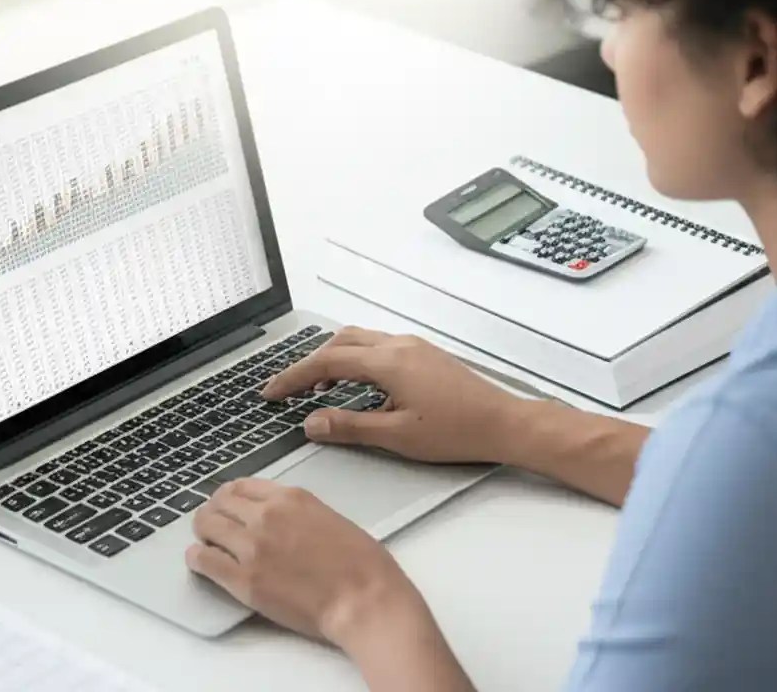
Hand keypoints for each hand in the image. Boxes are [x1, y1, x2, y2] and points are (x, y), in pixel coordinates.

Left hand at [185, 478, 427, 648]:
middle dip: (213, 511)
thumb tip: (280, 521)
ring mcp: (252, 547)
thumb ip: (299, 513)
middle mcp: (266, 516)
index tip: (225, 502)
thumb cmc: (363, 565)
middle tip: (211, 523)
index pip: (243, 486)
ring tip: (205, 541)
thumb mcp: (331, 518)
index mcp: (291, 497)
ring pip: (206, 526)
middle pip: (219, 503)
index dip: (229, 495)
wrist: (365, 600)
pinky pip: (204, 561)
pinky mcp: (243, 580)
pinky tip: (199, 560)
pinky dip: (197, 558)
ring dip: (202, 532)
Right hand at [262, 327, 525, 464]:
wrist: (505, 423)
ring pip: (360, 341)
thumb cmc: (455, 432)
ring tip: (317, 389)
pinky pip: (378, 348)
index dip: (294, 377)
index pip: (327, 362)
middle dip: (310, 364)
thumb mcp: (397, 436)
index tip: (271, 393)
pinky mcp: (424, 355)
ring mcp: (413, 346)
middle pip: (340, 342)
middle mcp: (398, 345)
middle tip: (289, 390)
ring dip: (334, 360)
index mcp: (388, 361)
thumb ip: (350, 427)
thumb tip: (311, 423)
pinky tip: (356, 386)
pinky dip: (355, 361)